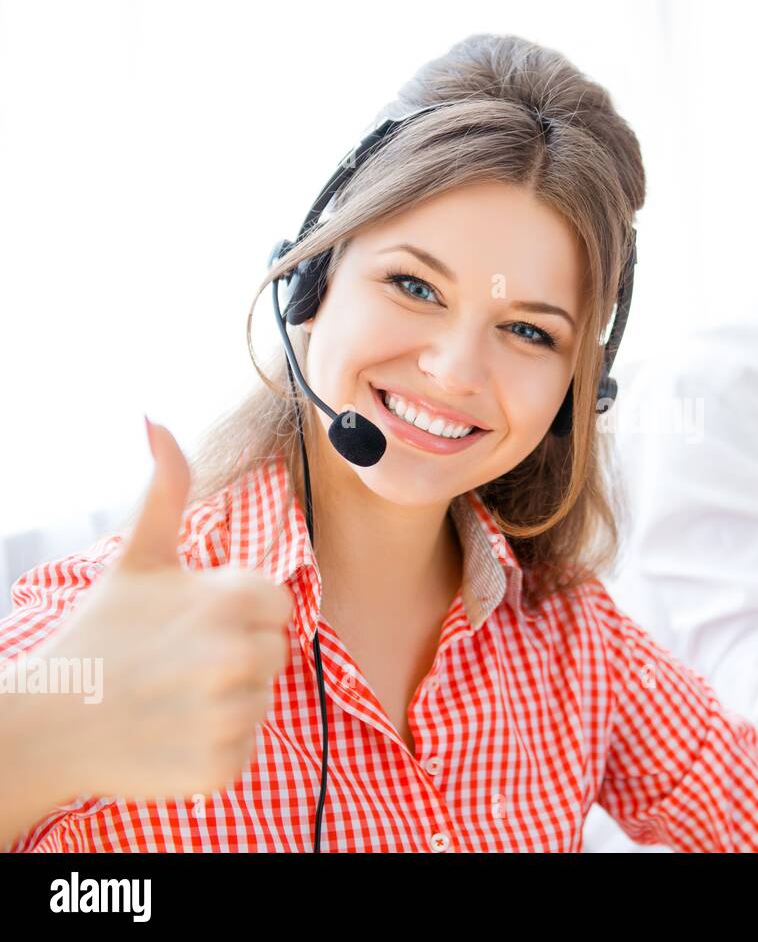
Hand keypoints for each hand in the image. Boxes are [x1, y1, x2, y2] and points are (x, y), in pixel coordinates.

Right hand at [35, 418, 291, 801]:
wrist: (49, 722)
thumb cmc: (101, 633)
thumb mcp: (138, 557)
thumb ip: (165, 488)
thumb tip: (156, 419)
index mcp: (229, 600)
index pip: (277, 606)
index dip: (238, 614)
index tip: (193, 624)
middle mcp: (236, 656)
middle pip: (273, 654)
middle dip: (234, 656)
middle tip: (177, 663)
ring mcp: (229, 715)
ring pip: (260, 701)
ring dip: (225, 702)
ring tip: (171, 697)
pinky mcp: (221, 767)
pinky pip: (245, 749)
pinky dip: (213, 748)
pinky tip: (170, 735)